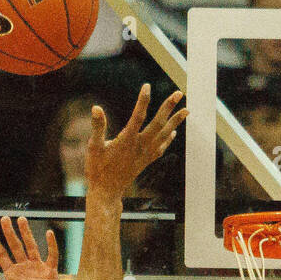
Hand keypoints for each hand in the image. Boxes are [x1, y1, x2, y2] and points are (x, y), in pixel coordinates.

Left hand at [0, 217, 62, 279]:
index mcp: (11, 274)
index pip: (1, 254)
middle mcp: (23, 268)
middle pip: (15, 246)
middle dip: (10, 233)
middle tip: (4, 218)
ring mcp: (37, 268)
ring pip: (31, 246)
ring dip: (26, 233)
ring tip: (21, 219)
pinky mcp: (50, 272)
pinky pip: (51, 255)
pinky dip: (51, 245)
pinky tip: (48, 233)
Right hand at [85, 84, 187, 200]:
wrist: (107, 193)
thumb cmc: (97, 170)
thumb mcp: (94, 147)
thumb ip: (97, 127)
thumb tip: (96, 107)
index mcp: (126, 141)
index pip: (138, 117)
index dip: (143, 101)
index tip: (147, 86)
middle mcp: (139, 147)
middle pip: (158, 124)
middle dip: (169, 108)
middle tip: (179, 93)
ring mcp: (145, 155)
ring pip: (164, 136)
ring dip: (176, 122)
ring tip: (187, 111)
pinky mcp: (146, 162)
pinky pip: (161, 149)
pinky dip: (169, 140)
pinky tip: (173, 133)